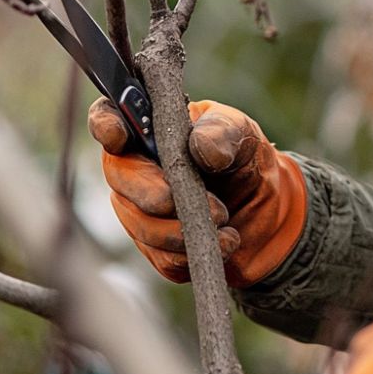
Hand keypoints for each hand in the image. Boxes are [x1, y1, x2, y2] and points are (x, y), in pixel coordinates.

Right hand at [87, 98, 306, 286]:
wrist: (267, 207)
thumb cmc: (242, 157)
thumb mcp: (241, 133)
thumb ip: (222, 133)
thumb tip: (200, 147)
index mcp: (148, 128)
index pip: (108, 117)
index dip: (105, 124)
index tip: (118, 137)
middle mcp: (134, 167)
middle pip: (121, 178)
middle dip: (155, 193)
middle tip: (193, 201)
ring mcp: (139, 209)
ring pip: (140, 225)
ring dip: (181, 228)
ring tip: (224, 220)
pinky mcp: (155, 247)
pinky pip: (161, 257)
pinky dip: (193, 252)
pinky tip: (225, 242)